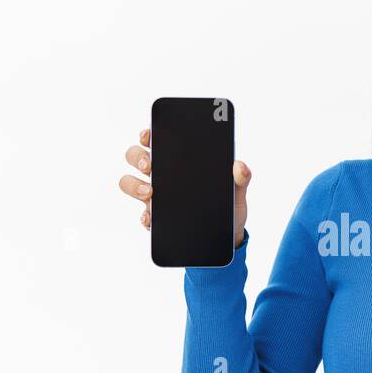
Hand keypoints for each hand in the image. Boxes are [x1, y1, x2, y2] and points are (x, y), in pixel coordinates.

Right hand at [118, 127, 251, 248]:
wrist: (226, 237)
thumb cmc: (228, 208)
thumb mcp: (236, 192)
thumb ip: (241, 178)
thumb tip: (240, 166)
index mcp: (179, 162)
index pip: (157, 142)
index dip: (147, 135)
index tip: (147, 135)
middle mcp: (163, 176)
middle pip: (136, 157)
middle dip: (138, 157)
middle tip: (150, 166)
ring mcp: (156, 197)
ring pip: (130, 183)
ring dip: (134, 185)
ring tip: (148, 192)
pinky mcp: (156, 219)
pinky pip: (142, 215)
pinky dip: (144, 216)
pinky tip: (151, 218)